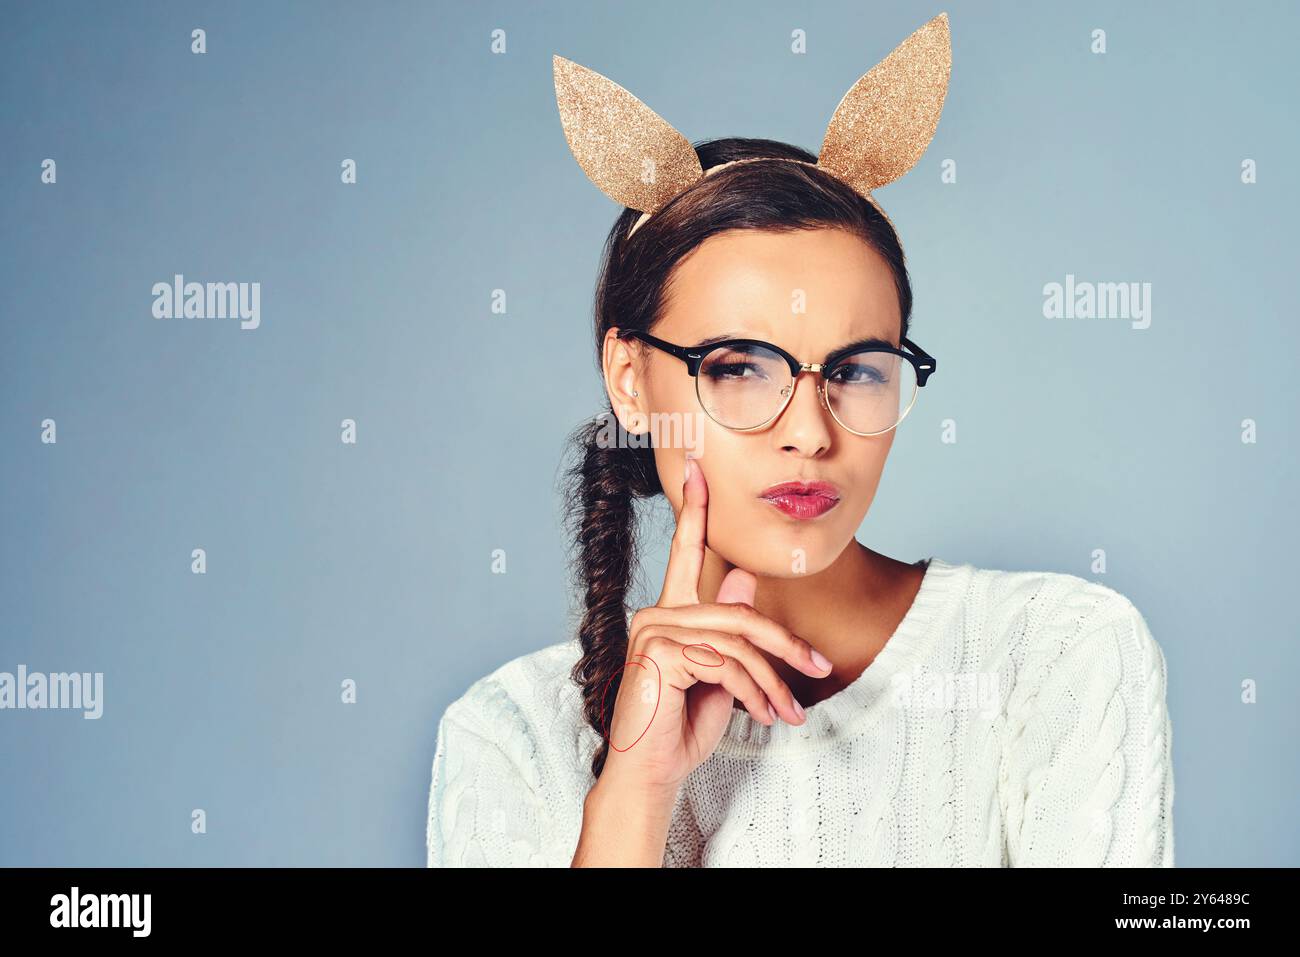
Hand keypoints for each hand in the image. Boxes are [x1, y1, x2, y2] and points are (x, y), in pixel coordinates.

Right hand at [598, 455, 833, 794]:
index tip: (696, 469)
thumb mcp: (723, 676)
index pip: (686, 553)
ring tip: (790, 715)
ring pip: (739, 640)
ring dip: (774, 682)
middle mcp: (657, 613)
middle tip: (820, 669)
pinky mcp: (658, 650)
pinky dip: (755, 693)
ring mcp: (653, 628)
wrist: (655, 774)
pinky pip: (727, 662)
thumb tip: (744, 579)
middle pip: (739, 612)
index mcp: (670, 612)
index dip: (694, 509)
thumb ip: (732, 631)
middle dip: (785, 643)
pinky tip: (763, 718)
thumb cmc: (684, 727)